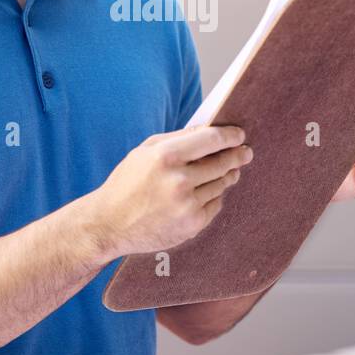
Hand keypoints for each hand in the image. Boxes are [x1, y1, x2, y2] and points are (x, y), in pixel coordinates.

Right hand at [88, 124, 252, 258]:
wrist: (109, 224)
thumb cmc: (127, 184)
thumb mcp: (145, 152)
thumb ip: (177, 139)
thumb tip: (209, 129)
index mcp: (165, 156)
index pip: (211, 140)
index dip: (230, 136)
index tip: (239, 135)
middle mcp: (178, 180)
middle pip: (222, 163)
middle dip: (237, 156)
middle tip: (245, 153)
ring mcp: (186, 205)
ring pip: (220, 184)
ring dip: (227, 176)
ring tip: (231, 171)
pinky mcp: (191, 224)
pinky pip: (215, 205)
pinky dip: (214, 197)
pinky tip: (208, 193)